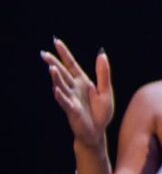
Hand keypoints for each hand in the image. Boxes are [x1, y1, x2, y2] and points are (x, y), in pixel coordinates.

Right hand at [42, 37, 114, 151]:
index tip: (56, 41)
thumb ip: (103, 73)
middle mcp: (74, 88)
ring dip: (56, 77)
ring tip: (51, 68)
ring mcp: (71, 99)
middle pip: (63, 73)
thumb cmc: (101, 112)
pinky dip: (61, 95)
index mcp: (83, 81)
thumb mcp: (106, 90)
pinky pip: (65, 102)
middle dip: (54, 63)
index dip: (64, 53)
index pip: (71, 64)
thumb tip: (101, 53)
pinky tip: (56, 89)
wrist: (98, 132)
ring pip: (62, 86)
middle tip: (44, 53)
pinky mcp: (72, 111)